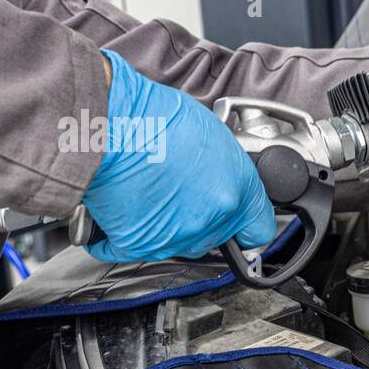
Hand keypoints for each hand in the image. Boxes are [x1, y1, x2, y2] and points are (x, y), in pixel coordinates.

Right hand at [82, 50, 276, 262]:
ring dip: (164, 227)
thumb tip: (218, 179)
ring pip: (176, 245)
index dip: (247, 229)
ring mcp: (176, 236)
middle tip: (177, 192)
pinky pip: (131, 250)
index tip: (240, 229)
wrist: (110, 123)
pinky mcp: (138, 244)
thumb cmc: (154, 118)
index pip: (259, 230)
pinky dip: (121, 236)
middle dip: (198, 220)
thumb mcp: (212, 136)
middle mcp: (212, 219)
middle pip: (213, 237)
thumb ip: (224, 170)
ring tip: (147, 192)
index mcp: (238, 192)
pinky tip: (119, 210)